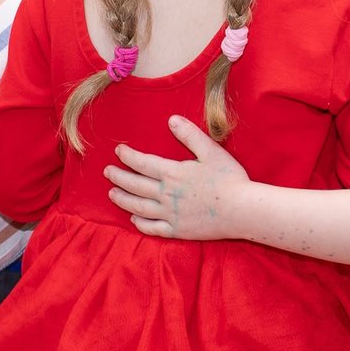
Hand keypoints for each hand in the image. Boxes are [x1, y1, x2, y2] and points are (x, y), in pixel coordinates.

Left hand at [105, 115, 249, 239]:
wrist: (242, 210)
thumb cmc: (229, 179)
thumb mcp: (211, 151)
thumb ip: (190, 135)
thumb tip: (172, 119)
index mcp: (173, 173)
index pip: (142, 163)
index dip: (128, 156)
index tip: (118, 151)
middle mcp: (166, 195)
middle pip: (135, 185)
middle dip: (118, 177)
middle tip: (107, 172)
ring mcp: (170, 214)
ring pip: (138, 207)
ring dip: (123, 199)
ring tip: (112, 194)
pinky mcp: (177, 230)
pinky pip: (152, 228)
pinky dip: (140, 224)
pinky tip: (134, 220)